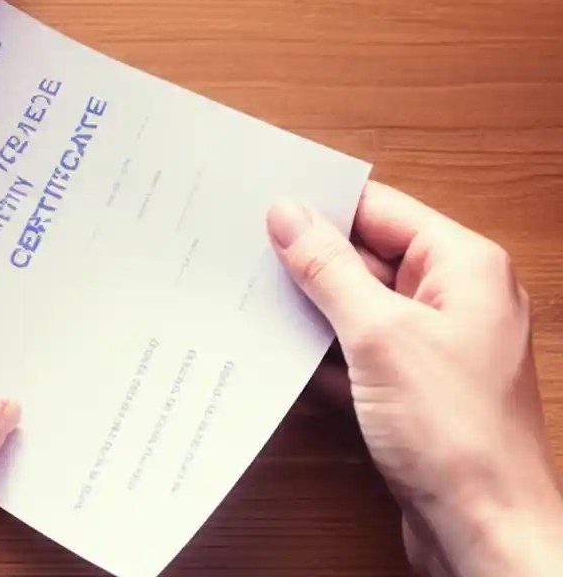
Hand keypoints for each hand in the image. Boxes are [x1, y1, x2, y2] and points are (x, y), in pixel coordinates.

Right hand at [267, 181, 562, 576]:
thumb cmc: (459, 434)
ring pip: (359, 307)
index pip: (380, 210)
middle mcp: (457, 300)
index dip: (322, 206)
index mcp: (464, 268)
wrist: (485, 526)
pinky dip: (325, 355)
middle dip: (310, 262)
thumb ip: (328, 269)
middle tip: (249, 258)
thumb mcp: (378, 334)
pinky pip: (360, 353)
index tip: (266, 207)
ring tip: (258, 306)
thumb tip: (290, 216)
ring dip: (313, 312)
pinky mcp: (416, 389)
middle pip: (368, 256)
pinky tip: (286, 358)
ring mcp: (437, 346)